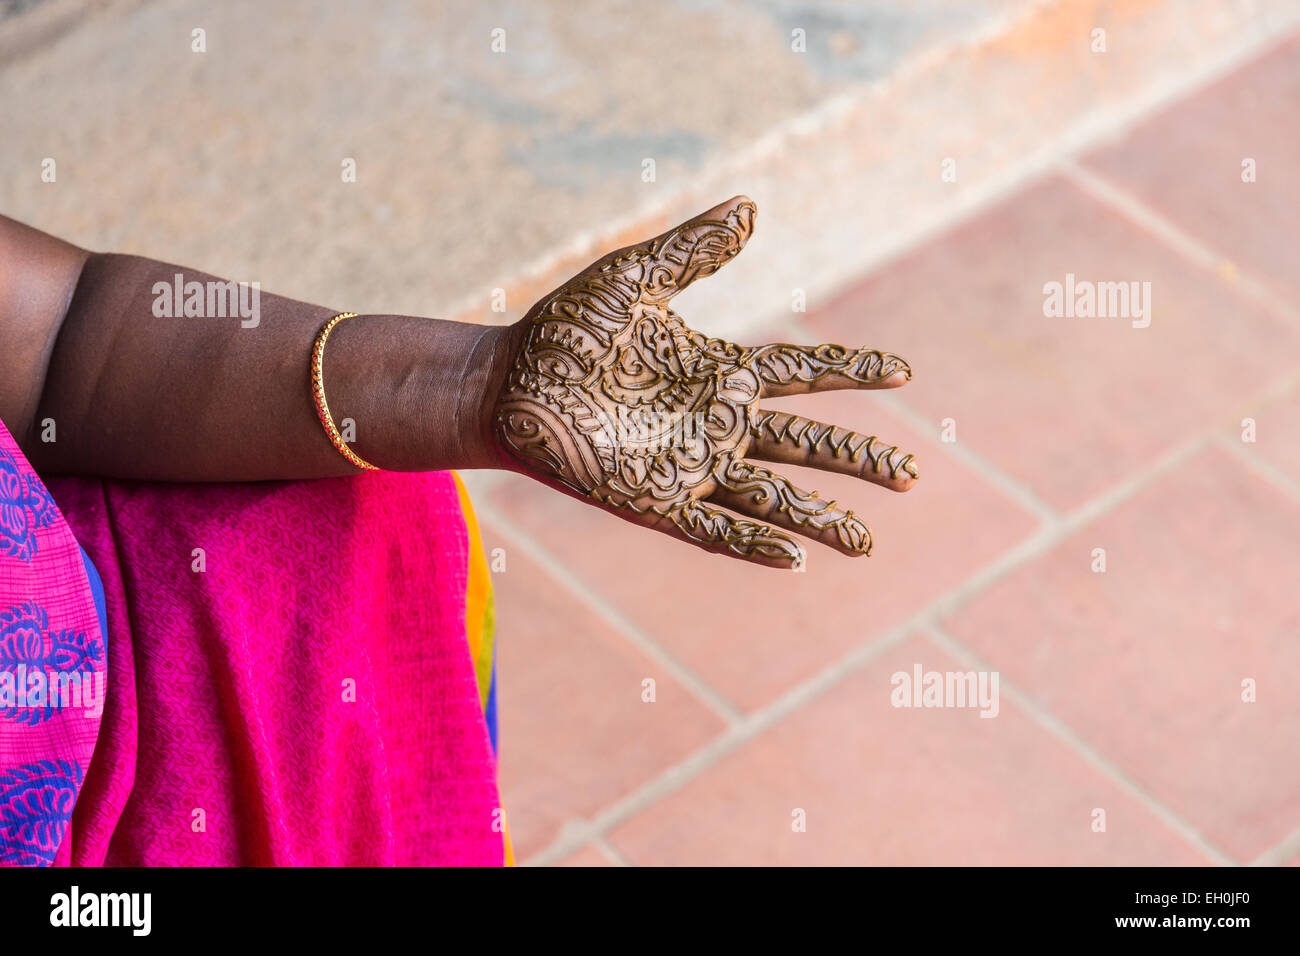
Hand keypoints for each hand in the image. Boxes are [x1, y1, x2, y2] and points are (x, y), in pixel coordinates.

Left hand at [489, 196, 916, 568]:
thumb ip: (692, 251)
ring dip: (818, 517)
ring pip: (771, 496)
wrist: (502, 384)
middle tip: (912, 475)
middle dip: (857, 460)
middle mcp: (714, 423)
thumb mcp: (631, 280)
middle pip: (804, 445)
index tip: (903, 372)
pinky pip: (712, 528)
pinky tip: (794, 560)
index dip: (853, 372)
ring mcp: (686, 465)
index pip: (803, 373)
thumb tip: (753, 208)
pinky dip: (753, 543)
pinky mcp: (651, 501)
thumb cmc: (564, 333)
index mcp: (718, 371)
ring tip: (868, 543)